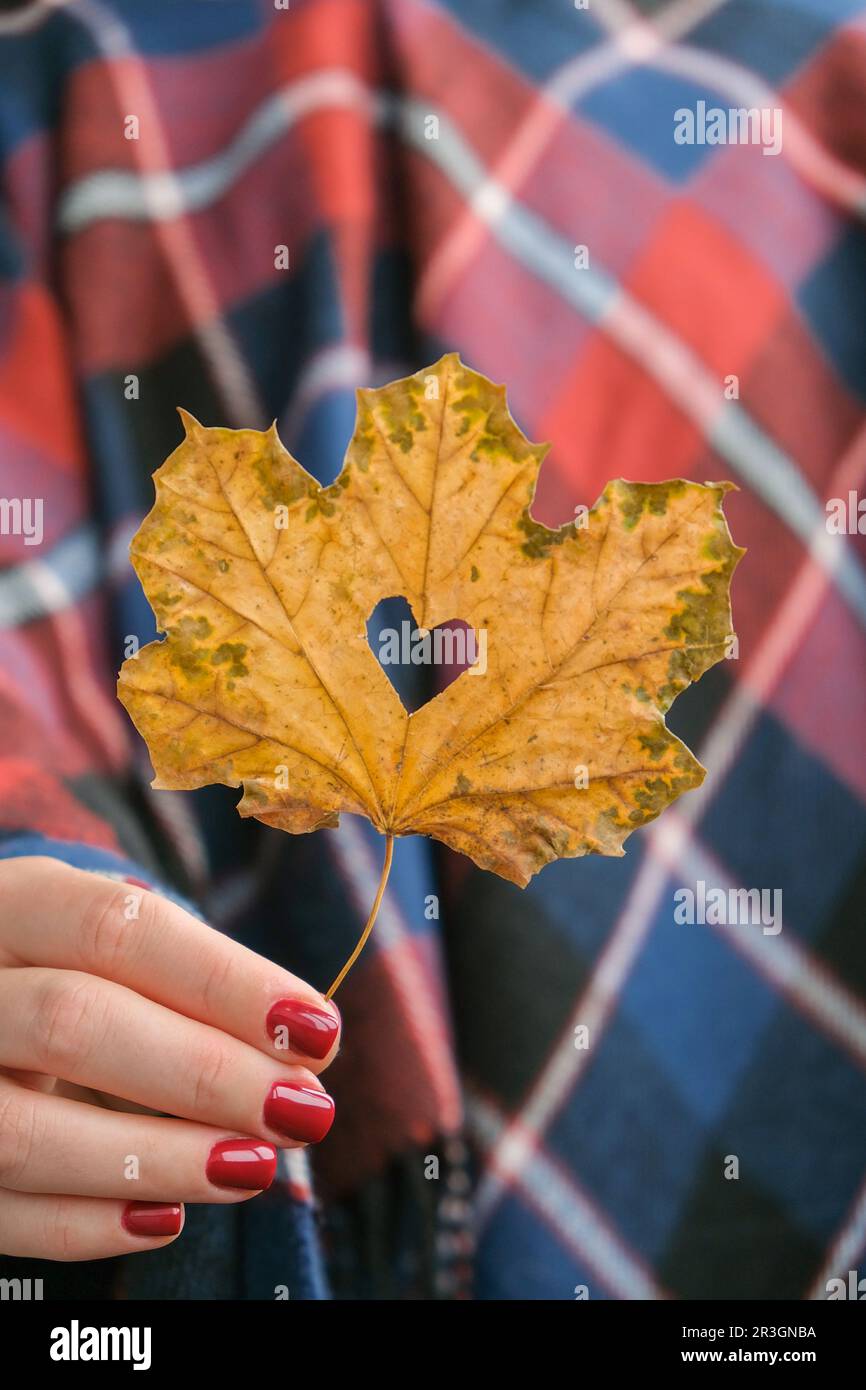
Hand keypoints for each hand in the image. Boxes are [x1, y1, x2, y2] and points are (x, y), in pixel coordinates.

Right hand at [0, 856, 339, 1259]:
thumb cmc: (69, 973)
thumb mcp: (114, 950)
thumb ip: (197, 984)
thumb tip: (310, 1042)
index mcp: (17, 903)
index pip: (119, 929)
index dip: (224, 982)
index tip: (318, 1031)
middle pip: (73, 1022)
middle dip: (205, 1074)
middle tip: (302, 1110)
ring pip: (23, 1132)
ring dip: (156, 1159)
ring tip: (254, 1168)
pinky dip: (86, 1226)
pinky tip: (167, 1218)